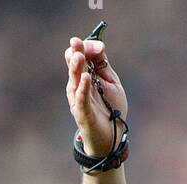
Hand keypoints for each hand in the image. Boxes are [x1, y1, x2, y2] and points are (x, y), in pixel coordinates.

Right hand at [64, 34, 128, 159]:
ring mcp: (78, 98)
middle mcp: (78, 84)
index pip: (81, 54)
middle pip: (74, 64)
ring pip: (74, 79)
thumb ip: (103, 64)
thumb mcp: (111, 81)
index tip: (100, 48)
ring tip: (79, 56)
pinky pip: (81, 99)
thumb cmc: (111, 108)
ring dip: (76, 67)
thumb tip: (99, 45)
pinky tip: (86, 78)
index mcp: (85, 74)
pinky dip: (83, 88)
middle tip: (77, 43)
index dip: (88, 48)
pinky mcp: (82, 113)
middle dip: (76, 52)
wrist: (112, 137)